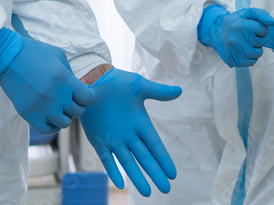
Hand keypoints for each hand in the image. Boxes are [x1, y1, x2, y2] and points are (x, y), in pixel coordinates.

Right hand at [0, 28, 94, 134]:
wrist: (7, 58)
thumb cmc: (34, 52)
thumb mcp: (58, 56)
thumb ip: (71, 73)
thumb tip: (80, 87)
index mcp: (65, 79)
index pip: (88, 99)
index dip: (86, 96)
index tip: (81, 93)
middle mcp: (56, 96)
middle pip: (78, 112)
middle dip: (76, 105)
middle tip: (68, 99)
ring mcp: (43, 108)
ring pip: (65, 123)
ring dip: (64, 116)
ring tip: (57, 107)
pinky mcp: (29, 115)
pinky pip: (48, 130)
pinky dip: (52, 126)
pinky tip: (49, 117)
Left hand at [80, 69, 182, 196]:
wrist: (93, 81)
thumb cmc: (117, 82)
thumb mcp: (139, 86)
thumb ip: (158, 92)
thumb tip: (180, 91)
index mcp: (140, 123)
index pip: (155, 144)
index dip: (163, 158)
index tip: (173, 174)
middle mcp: (129, 135)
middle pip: (145, 157)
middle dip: (155, 172)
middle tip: (165, 188)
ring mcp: (114, 139)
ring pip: (128, 162)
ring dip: (137, 176)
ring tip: (147, 192)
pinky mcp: (98, 141)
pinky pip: (106, 159)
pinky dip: (112, 171)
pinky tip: (119, 184)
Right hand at [197, 5, 273, 67]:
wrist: (217, 32)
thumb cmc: (236, 22)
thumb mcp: (247, 13)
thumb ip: (261, 14)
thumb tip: (271, 22)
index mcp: (241, 25)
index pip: (264, 30)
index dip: (262, 29)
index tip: (254, 28)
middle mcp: (236, 39)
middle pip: (261, 42)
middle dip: (259, 39)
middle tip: (249, 36)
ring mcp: (233, 51)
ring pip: (258, 54)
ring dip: (256, 48)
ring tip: (247, 43)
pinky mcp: (232, 61)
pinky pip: (251, 62)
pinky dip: (251, 57)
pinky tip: (244, 50)